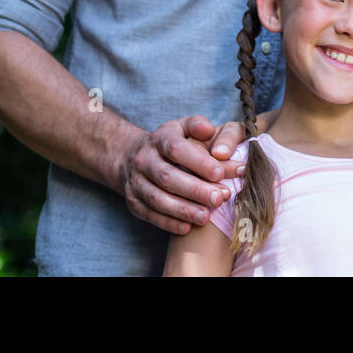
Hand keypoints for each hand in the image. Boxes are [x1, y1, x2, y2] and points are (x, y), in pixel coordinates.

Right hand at [120, 115, 245, 235]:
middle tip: (219, 198)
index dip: (198, 162)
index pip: (176, 149)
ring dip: (183, 210)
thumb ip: (198, 125)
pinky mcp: (133, 202)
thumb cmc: (170, 143)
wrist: (133, 157)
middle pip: (167, 177)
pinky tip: (188, 227)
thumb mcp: (182, 127)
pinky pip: (150, 215)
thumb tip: (210, 130)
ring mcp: (136, 182)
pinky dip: (169, 223)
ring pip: (157, 199)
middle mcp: (144, 160)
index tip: (219, 174)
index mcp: (159, 139)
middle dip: (195, 190)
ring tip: (206, 216)